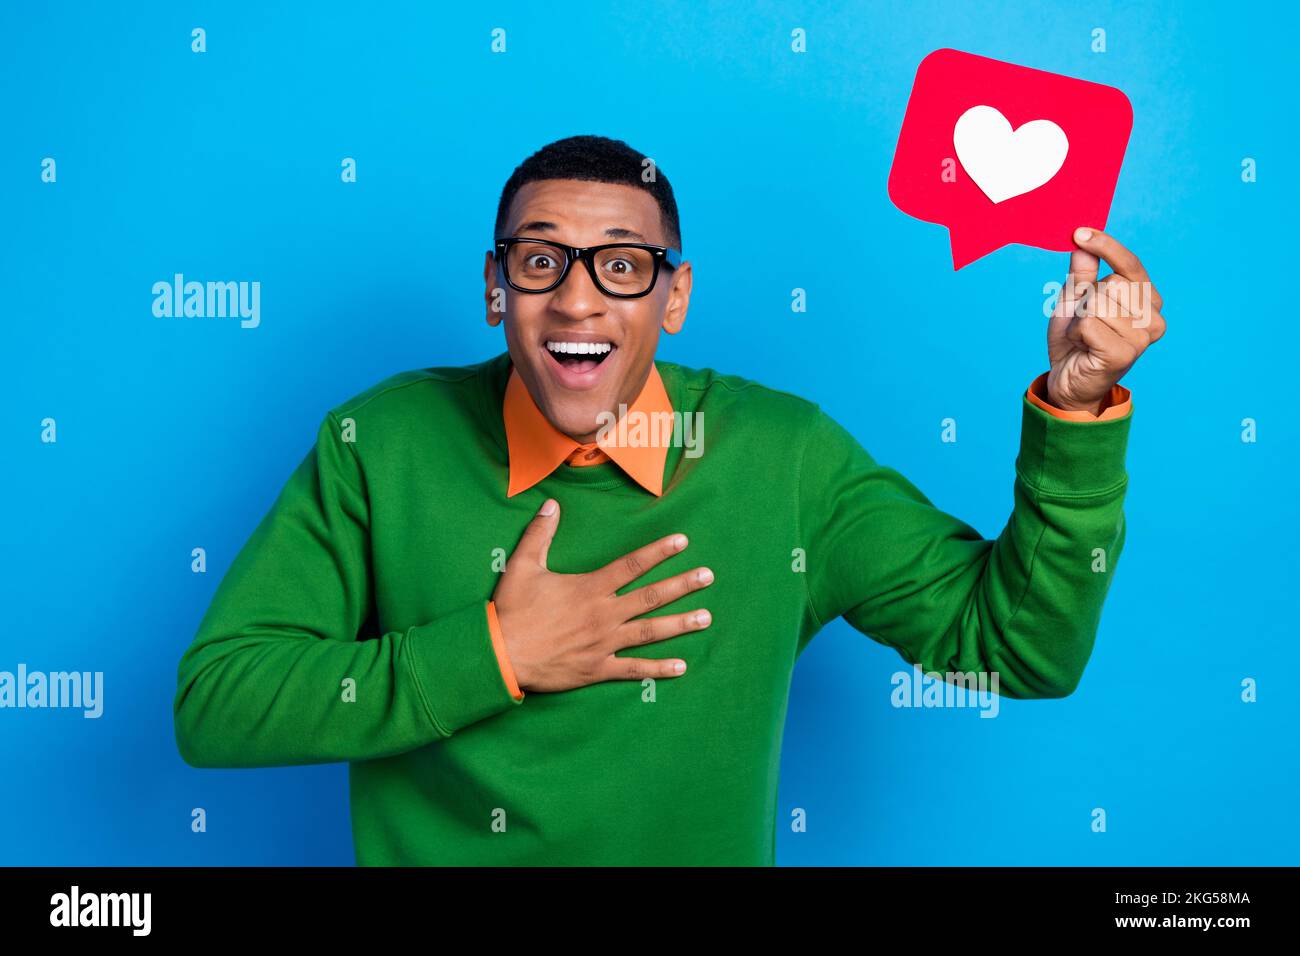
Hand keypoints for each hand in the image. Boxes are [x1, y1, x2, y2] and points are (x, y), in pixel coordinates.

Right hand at [491, 498, 714, 691]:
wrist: (501, 655)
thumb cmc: (512, 610)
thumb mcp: (522, 565)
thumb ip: (540, 533)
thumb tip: (551, 504)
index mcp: (589, 588)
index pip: (632, 565)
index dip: (659, 551)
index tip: (683, 541)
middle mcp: (604, 614)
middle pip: (651, 596)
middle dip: (682, 585)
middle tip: (709, 576)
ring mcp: (604, 643)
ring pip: (650, 631)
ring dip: (680, 624)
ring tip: (706, 617)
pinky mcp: (598, 668)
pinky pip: (634, 669)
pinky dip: (658, 669)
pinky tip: (681, 667)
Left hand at [1046, 227, 1165, 413]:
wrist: (1067, 381)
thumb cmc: (1075, 340)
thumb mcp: (1074, 301)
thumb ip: (1082, 274)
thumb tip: (1082, 246)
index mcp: (1147, 299)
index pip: (1130, 264)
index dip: (1106, 246)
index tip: (1079, 232)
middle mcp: (1153, 316)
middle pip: (1111, 282)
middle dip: (1086, 299)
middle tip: (1084, 322)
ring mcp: (1143, 336)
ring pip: (1098, 301)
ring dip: (1079, 318)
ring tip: (1083, 336)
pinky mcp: (1125, 352)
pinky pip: (1089, 322)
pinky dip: (1076, 331)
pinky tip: (1082, 346)